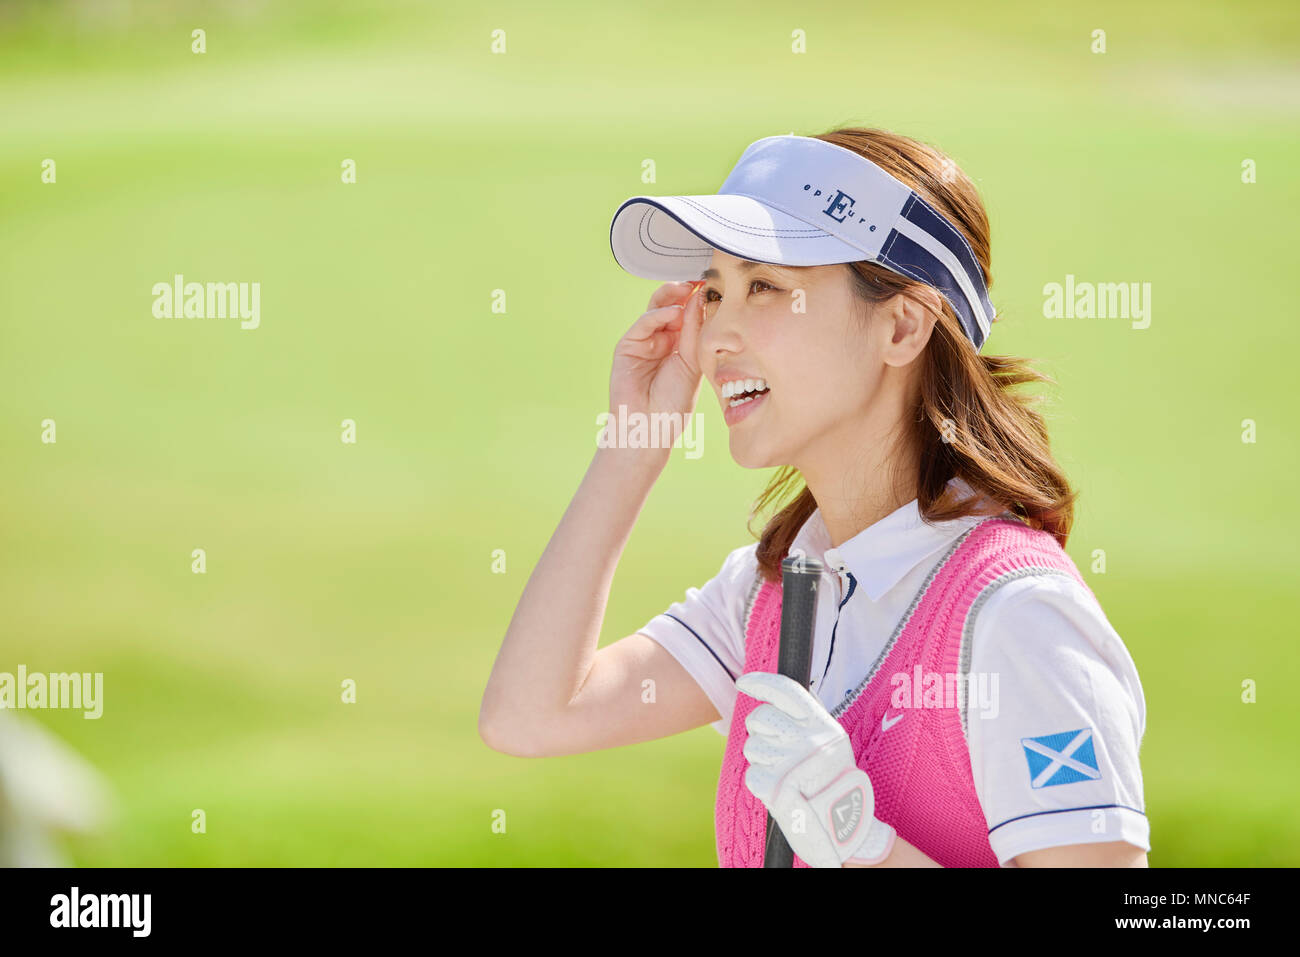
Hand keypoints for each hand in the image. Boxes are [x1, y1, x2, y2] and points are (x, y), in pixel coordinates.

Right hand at [608, 281, 705, 427]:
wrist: (649, 428)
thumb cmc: (672, 404)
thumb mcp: (691, 363)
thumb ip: (694, 332)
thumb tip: (700, 299)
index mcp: (681, 345)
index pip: (689, 314)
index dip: (699, 299)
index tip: (714, 284)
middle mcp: (662, 340)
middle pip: (672, 306)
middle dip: (685, 291)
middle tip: (699, 279)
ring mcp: (644, 341)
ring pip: (656, 309)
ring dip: (671, 296)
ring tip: (686, 289)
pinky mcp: (627, 346)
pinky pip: (643, 324)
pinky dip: (657, 315)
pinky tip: (672, 312)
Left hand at [736, 672, 896, 867]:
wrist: (844, 827)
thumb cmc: (831, 782)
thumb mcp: (829, 742)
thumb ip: (804, 720)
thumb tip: (769, 696)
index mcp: (823, 725)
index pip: (786, 691)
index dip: (761, 682)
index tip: (743, 682)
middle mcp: (808, 739)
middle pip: (759, 717)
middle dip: (760, 731)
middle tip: (777, 749)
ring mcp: (790, 762)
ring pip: (752, 746)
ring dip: (762, 760)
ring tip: (785, 775)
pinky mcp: (774, 785)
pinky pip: (752, 773)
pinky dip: (761, 782)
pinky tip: (780, 790)